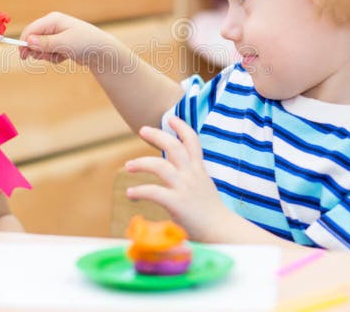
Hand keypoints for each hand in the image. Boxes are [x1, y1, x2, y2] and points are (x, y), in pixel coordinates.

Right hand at [19, 11, 112, 67]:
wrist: (102, 51)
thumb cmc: (85, 43)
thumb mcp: (65, 43)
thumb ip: (46, 43)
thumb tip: (29, 41)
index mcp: (52, 20)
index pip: (31, 29)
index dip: (24, 42)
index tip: (23, 56)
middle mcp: (52, 26)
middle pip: (33, 39)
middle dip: (38, 51)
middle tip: (46, 57)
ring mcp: (56, 35)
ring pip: (40, 48)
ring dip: (47, 55)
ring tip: (60, 56)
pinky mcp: (59, 44)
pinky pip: (49, 53)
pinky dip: (54, 57)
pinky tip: (65, 57)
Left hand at [125, 116, 234, 241]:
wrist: (222, 231)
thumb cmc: (211, 213)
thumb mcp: (202, 186)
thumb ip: (189, 176)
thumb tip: (173, 171)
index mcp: (199, 170)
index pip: (192, 141)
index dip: (182, 127)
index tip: (171, 118)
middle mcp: (192, 175)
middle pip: (174, 146)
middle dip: (157, 135)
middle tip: (143, 130)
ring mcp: (184, 188)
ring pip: (160, 165)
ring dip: (141, 163)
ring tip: (128, 166)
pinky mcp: (177, 203)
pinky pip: (153, 192)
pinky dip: (139, 191)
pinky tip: (130, 193)